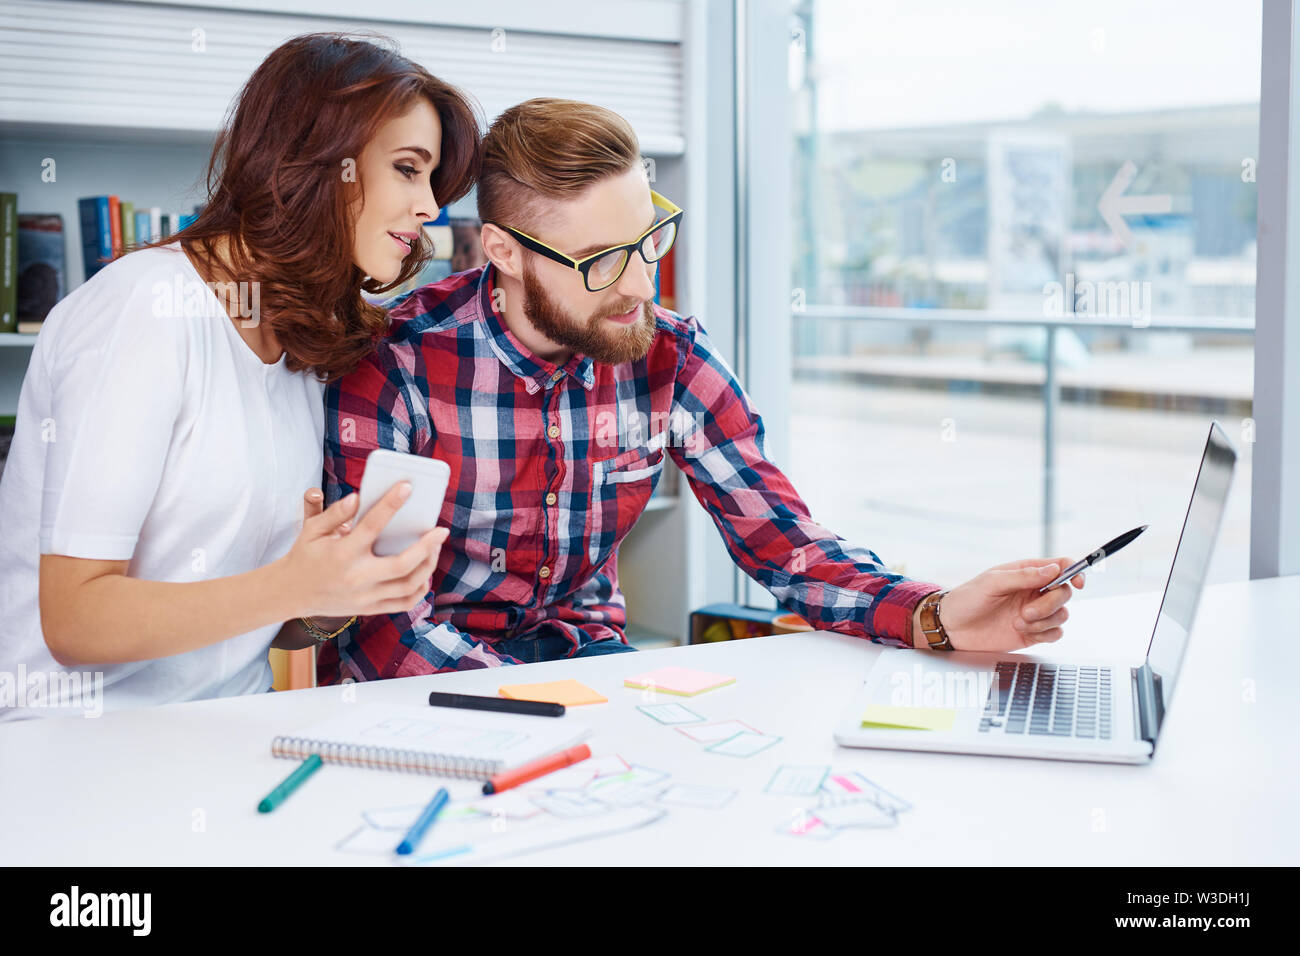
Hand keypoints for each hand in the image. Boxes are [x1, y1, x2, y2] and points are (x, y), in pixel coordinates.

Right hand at [278, 485, 449, 618]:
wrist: (290, 593)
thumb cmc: (305, 555)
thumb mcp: (312, 530)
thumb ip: (335, 513)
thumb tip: (358, 497)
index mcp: (342, 553)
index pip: (372, 525)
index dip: (391, 504)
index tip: (407, 487)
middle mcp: (357, 577)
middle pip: (402, 564)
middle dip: (427, 546)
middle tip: (441, 530)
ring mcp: (365, 597)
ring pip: (408, 586)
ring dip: (428, 567)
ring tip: (435, 549)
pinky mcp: (369, 609)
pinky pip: (404, 603)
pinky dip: (420, 589)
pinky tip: (426, 573)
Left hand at [928, 557, 1085, 651]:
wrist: (953, 628)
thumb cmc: (967, 599)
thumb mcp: (992, 582)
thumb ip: (1024, 576)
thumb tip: (1054, 569)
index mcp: (1026, 572)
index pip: (1061, 566)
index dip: (1074, 572)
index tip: (1077, 583)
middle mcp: (1034, 591)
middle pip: (1064, 593)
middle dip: (1049, 604)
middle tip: (1026, 612)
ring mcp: (1034, 612)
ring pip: (1062, 614)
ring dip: (1043, 621)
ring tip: (1018, 622)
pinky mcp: (1033, 633)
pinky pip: (1055, 633)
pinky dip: (1045, 634)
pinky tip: (1024, 632)